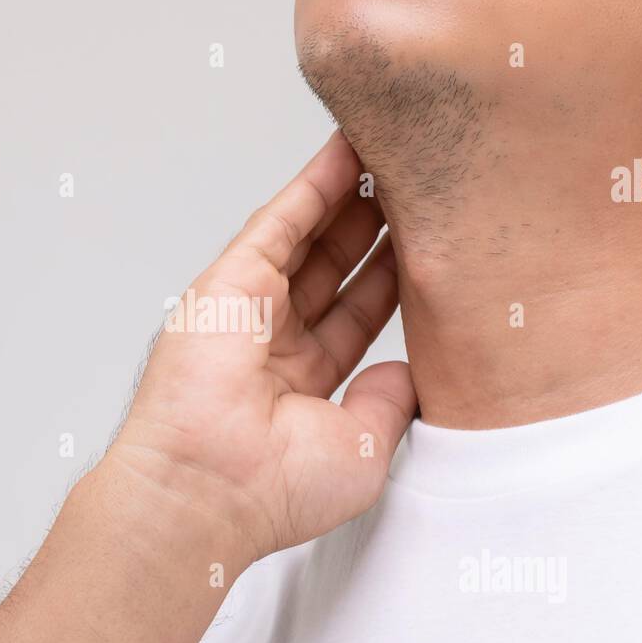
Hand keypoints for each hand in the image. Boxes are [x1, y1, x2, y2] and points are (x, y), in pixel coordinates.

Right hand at [108, 131, 416, 563]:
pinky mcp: (232, 281)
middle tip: (419, 190)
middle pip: (336, 268)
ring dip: (350, 195)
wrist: (209, 488)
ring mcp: (251, 309)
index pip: (357, 316)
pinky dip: (314, 185)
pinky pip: (281, 222)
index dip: (393, 278)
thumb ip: (388, 401)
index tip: (432, 247)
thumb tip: (407, 368)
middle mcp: (275, 343)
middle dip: (376, 229)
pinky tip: (349, 152)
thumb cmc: (273, 490)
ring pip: (309, 237)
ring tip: (394, 156)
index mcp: (304, 384)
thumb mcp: (363, 450)